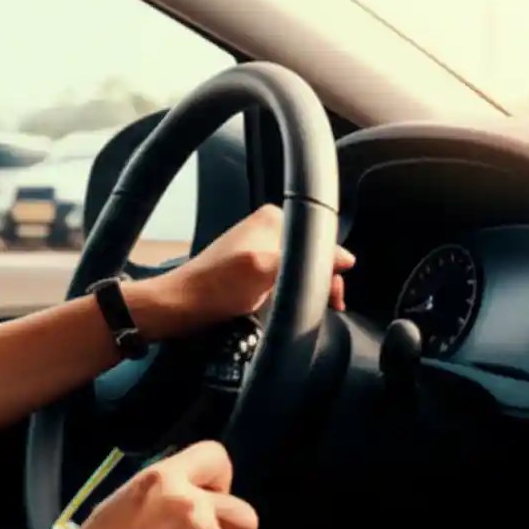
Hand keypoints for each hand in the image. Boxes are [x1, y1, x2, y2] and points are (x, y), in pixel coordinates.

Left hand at [144, 204, 355, 336]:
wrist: (181, 307)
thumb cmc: (219, 286)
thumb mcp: (267, 268)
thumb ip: (306, 259)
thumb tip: (347, 259)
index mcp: (273, 218)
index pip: (319, 238)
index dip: (331, 267)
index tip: (334, 297)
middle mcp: (268, 229)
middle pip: (311, 254)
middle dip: (321, 280)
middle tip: (329, 307)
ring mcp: (260, 250)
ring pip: (299, 269)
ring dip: (307, 289)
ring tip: (312, 310)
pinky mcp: (252, 272)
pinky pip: (284, 280)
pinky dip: (291, 294)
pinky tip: (291, 307)